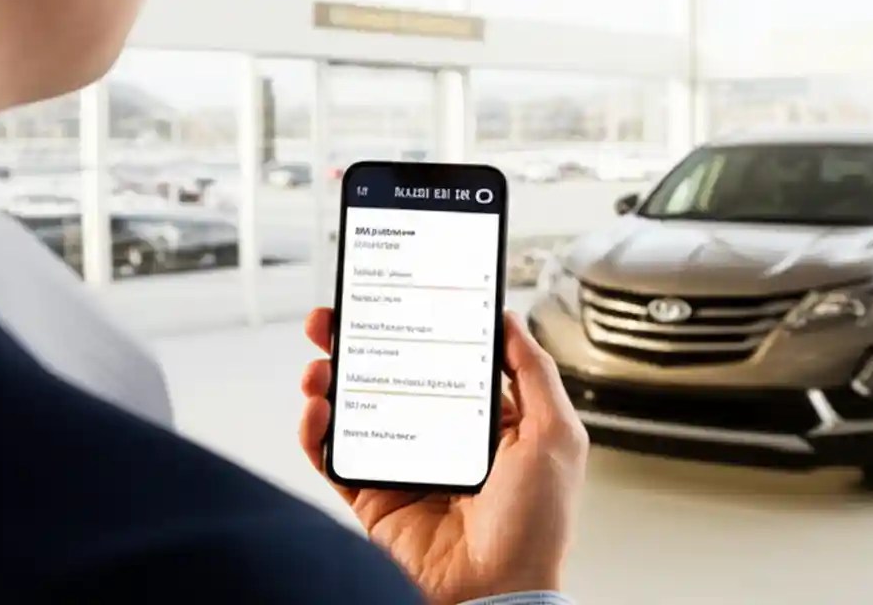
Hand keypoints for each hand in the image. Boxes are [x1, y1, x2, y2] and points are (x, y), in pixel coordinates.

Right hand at [298, 308, 588, 604]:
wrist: (497, 591)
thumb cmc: (538, 525)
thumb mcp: (555, 434)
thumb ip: (534, 374)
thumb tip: (510, 320)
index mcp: (486, 420)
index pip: (442, 359)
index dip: (416, 326)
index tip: (393, 296)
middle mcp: (441, 437)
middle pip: (389, 375)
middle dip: (356, 344)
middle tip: (332, 320)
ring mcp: (405, 466)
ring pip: (355, 409)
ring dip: (330, 381)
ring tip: (321, 365)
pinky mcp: (374, 496)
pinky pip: (336, 458)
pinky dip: (317, 432)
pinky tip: (317, 410)